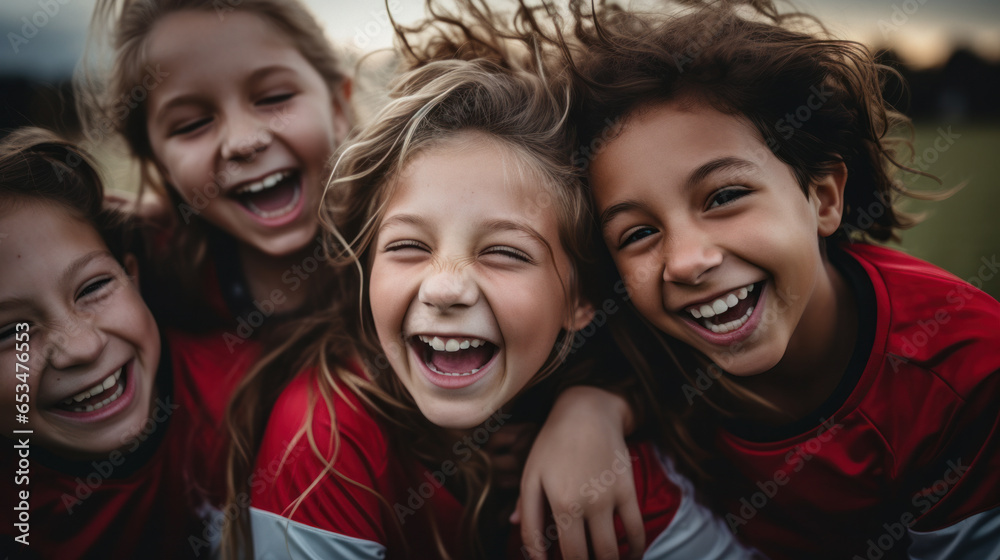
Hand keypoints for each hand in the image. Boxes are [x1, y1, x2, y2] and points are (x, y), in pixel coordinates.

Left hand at [513, 386, 642, 559]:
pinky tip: (630, 557)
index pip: (568, 556)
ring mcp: (610, 498)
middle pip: (591, 558)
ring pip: (614, 551)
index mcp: (560, 503)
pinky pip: (637, 530)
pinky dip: (636, 550)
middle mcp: (587, 504)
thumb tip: (533, 554)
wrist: (587, 412)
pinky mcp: (628, 490)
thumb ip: (529, 515)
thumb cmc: (552, 444)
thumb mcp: (531, 475)